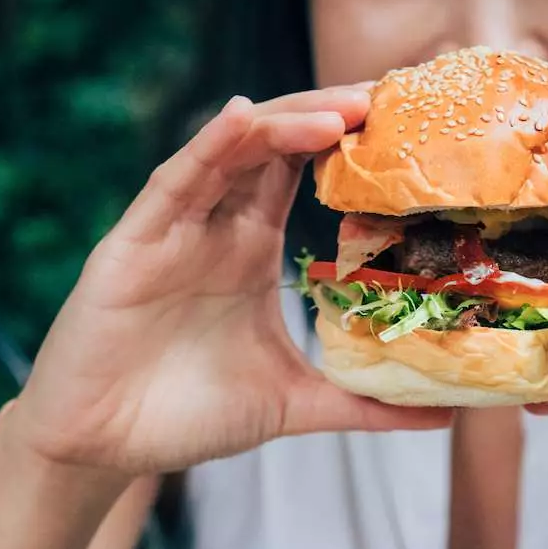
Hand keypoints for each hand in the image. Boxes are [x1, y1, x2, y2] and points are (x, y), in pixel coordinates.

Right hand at [10, 88, 448, 477]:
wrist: (103, 448)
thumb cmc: (186, 415)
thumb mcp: (293, 403)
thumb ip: (363, 402)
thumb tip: (444, 413)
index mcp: (250, 249)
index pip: (306, 172)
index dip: (352, 144)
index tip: (413, 129)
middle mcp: (216, 226)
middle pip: (277, 146)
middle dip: (330, 116)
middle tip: (390, 101)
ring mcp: (175, 228)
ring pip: (232, 151)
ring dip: (284, 124)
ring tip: (340, 112)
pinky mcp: (133, 243)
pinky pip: (174, 182)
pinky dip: (209, 147)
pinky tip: (242, 119)